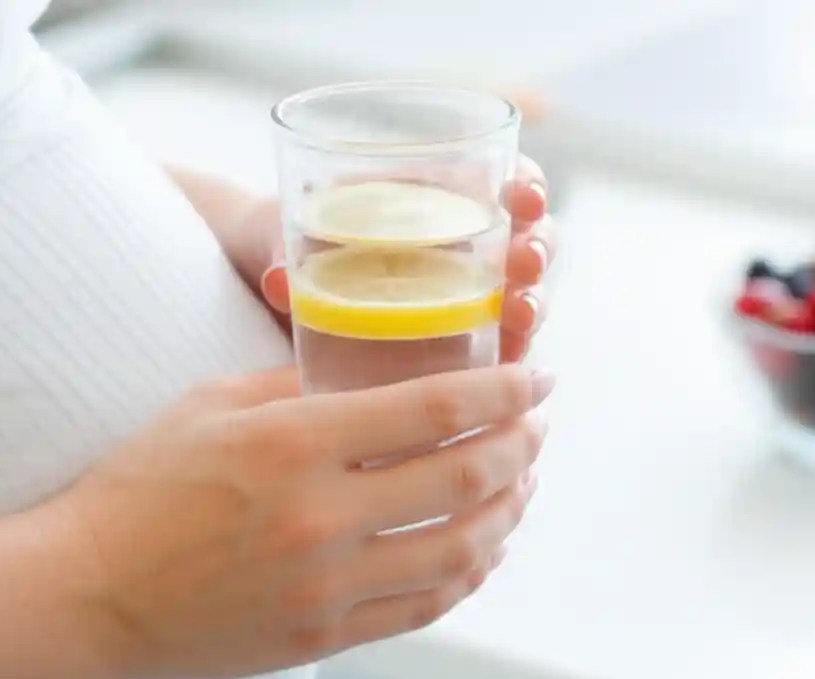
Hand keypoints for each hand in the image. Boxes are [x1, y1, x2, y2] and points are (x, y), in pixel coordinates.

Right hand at [42, 364, 552, 678]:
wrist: (89, 590)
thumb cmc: (145, 485)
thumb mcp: (215, 403)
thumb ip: (302, 385)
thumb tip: (383, 372)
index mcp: (295, 440)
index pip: (436, 406)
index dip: (505, 389)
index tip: (538, 377)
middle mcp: (322, 514)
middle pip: (467, 474)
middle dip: (523, 443)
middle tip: (539, 424)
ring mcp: (328, 584)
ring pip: (463, 546)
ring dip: (510, 509)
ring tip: (524, 481)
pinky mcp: (325, 634)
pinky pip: (427, 604)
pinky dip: (471, 571)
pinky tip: (485, 545)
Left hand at [256, 156, 554, 361]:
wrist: (275, 277)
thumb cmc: (291, 233)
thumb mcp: (281, 229)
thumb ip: (281, 248)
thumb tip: (278, 279)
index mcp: (444, 194)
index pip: (511, 178)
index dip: (529, 185)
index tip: (524, 194)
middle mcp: (470, 244)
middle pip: (532, 239)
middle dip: (539, 248)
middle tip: (524, 261)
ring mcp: (471, 296)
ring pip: (526, 294)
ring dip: (534, 301)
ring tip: (520, 313)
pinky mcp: (463, 344)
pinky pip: (503, 349)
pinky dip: (513, 356)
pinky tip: (510, 365)